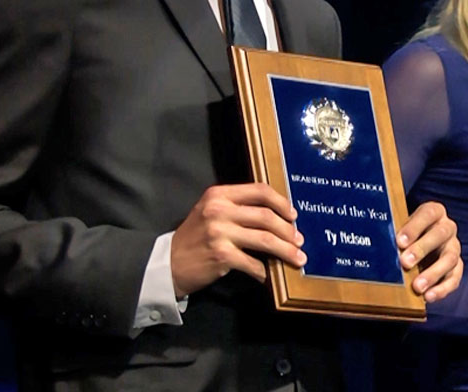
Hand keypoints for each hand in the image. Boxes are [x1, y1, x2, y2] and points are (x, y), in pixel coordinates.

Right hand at [169, 183, 304, 296]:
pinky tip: (268, 275)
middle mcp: (219, 210)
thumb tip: (276, 215)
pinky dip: (264, 271)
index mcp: (218, 194)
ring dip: (285, 250)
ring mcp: (220, 232)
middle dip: (288, 230)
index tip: (293, 215)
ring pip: (265, 239)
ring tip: (297, 258)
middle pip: (266, 216)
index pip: (259, 190)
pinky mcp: (221, 255)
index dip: (281, 202)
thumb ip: (236, 207)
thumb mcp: (210, 212)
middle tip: (299, 241)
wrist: (168, 264)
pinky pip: (254, 263)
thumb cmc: (194, 238)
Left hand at [396, 201, 461, 301]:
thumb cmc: (408, 234)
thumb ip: (396, 235)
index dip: (414, 227)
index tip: (400, 242)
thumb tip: (380, 247)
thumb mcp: (402, 229)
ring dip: (433, 273)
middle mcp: (447, 228)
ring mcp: (454, 247)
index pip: (428, 214)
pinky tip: (428, 296)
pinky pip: (454, 278)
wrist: (419, 242)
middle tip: (404, 262)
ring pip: (450, 258)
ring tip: (417, 286)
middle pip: (440, 235)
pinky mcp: (457, 267)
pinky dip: (442, 289)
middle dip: (421, 249)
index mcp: (434, 212)